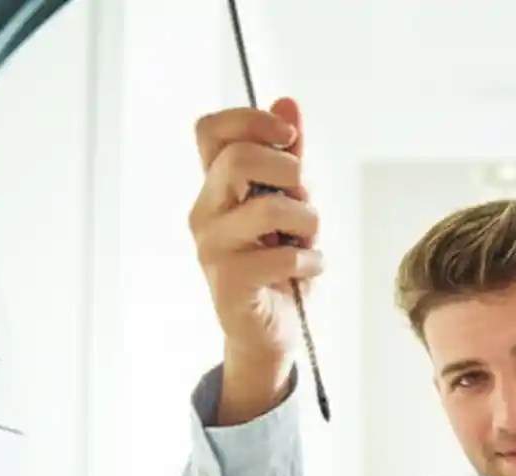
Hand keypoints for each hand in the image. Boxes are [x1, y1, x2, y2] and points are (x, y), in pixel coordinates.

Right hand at [189, 97, 321, 422]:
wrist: (273, 332)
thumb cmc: (282, 265)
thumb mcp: (293, 206)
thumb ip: (290, 158)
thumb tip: (289, 103)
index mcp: (216, 186)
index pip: (210, 130)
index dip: (251, 120)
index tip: (289, 138)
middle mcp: (205, 211)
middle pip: (239, 159)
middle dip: (290, 172)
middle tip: (305, 198)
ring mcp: (211, 247)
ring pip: (268, 207)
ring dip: (308, 221)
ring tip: (310, 240)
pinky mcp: (227, 283)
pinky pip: (281, 255)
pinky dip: (310, 260)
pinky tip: (309, 269)